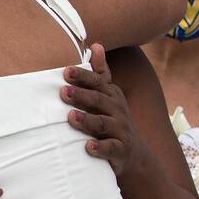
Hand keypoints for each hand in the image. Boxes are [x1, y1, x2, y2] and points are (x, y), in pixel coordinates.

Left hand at [61, 43, 137, 177]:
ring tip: (71, 117)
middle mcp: (117, 111)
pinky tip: (88, 146)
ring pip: (102, 124)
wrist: (135, 153)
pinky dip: (100, 148)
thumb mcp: (109, 95)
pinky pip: (111, 148)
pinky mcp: (120, 150)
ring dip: (87, 120)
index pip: (97, 83)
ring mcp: (120, 131)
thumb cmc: (114, 119)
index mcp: (112, 95)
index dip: (83, 77)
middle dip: (81, 96)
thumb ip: (101, 73)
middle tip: (63, 92)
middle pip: (98, 101)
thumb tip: (95, 44)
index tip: (66, 71)